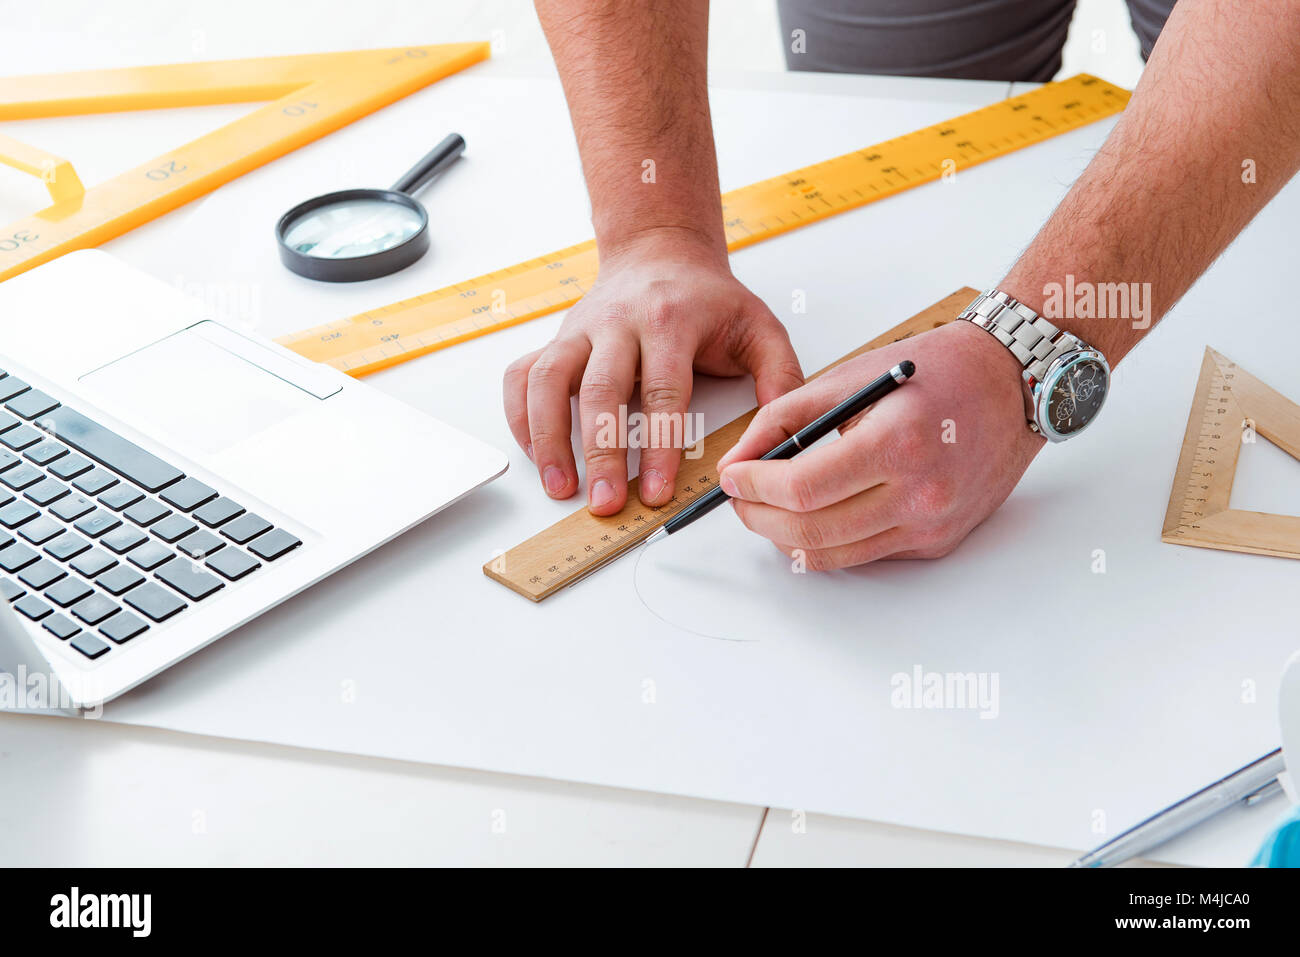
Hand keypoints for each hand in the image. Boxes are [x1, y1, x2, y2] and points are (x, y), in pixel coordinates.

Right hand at [503, 234, 803, 514]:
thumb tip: (783, 437)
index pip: (664, 391)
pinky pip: (522, 376)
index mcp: (671, 320)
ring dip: (549, 438)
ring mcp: (580, 330)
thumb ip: (780, 378)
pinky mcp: (556, 339)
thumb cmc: (709, 299)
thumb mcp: (759, 327)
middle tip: (606, 503)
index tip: (658, 492)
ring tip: (559, 488)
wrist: (661, 251)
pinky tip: (535, 454)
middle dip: (602, 453)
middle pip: (601, 391)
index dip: (660, 446)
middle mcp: (617, 322)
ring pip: (548, 381)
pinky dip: (521, 417)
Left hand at [715, 320, 1044, 568]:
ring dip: (785, 537)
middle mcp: (921, 493)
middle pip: (811, 532)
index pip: (802, 488)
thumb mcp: (849, 377)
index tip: (731, 477)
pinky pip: (865, 554)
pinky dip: (829, 539)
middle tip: (740, 498)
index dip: (753, 487)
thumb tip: (737, 460)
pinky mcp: (938, 541)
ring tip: (768, 508)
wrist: (1011, 385)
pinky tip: (818, 511)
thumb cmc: (933, 372)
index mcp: (897, 443)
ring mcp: (932, 524)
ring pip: (833, 556)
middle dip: (759, 519)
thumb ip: (783, 418)